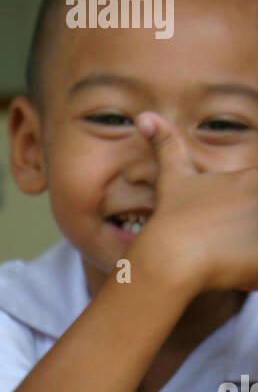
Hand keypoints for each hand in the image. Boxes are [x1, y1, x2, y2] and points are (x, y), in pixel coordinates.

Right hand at [133, 112, 257, 293]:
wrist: (166, 258)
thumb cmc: (169, 219)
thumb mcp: (172, 177)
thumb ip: (165, 145)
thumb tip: (144, 116)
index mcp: (250, 179)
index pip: (255, 192)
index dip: (246, 212)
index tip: (228, 223)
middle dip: (249, 230)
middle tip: (226, 243)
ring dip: (250, 249)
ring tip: (231, 257)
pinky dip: (253, 273)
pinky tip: (238, 274)